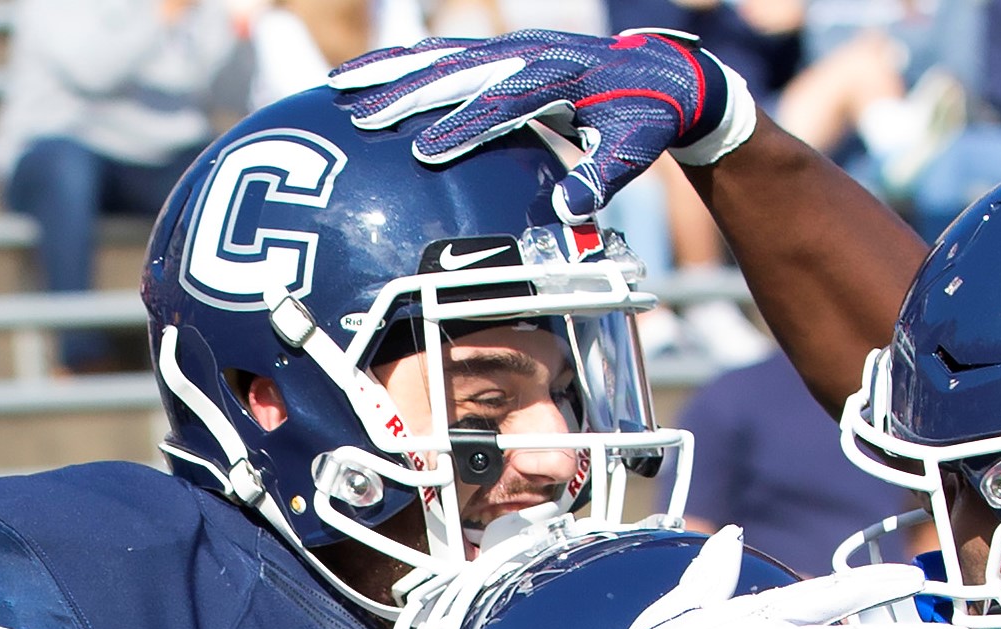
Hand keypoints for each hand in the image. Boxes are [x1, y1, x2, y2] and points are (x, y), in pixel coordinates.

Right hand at [328, 29, 757, 221]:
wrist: (660, 73)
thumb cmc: (643, 121)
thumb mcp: (632, 152)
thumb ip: (599, 178)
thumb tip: (568, 210)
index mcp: (562, 79)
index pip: (505, 102)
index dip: (465, 125)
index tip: (427, 151)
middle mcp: (530, 54)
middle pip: (459, 71)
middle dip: (407, 94)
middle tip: (360, 118)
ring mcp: (512, 46)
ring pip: (440, 53)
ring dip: (388, 70)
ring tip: (340, 86)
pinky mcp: (500, 48)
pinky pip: (443, 51)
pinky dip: (401, 60)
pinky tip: (363, 73)